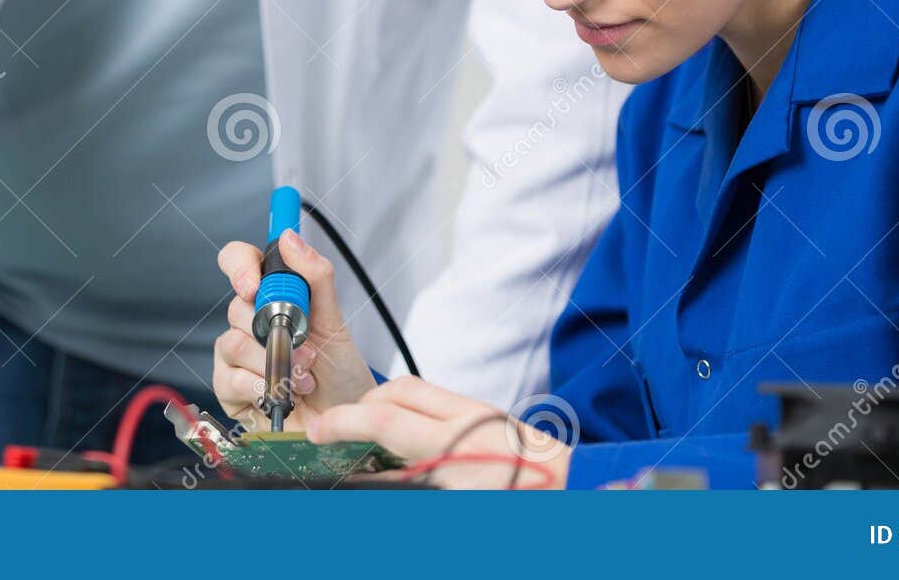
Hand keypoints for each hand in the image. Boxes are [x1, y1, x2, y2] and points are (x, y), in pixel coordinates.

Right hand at [213, 228, 376, 430]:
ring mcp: (238, 356)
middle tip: (306, 347)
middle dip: (275, 331)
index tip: (253, 286)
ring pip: (231, 342)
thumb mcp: (335, 321)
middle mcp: (250, 322)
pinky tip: (282, 393)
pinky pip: (229, 378)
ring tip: (303, 376)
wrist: (343, 421)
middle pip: (235, 306)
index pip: (239, 261)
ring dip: (273, 362)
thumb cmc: (339, 373)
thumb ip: (316, 275)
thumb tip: (289, 238)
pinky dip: (260, 385)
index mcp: (273, 296)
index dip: (240, 266)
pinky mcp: (231, 390)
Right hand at [308, 377, 570, 488]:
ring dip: (388, 406)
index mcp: (456, 445)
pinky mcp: (493, 416)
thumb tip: (378, 479)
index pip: (384, 420)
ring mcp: (483, 413)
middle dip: (361, 407)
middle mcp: (468, 419)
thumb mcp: (456, 507)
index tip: (317, 432)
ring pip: (420, 392)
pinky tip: (412, 439)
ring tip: (369, 433)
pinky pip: (442, 401)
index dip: (343, 423)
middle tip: (337, 431)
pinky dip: (416, 413)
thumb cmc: (523, 502)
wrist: (580, 491)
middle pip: (399, 393)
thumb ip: (410, 488)